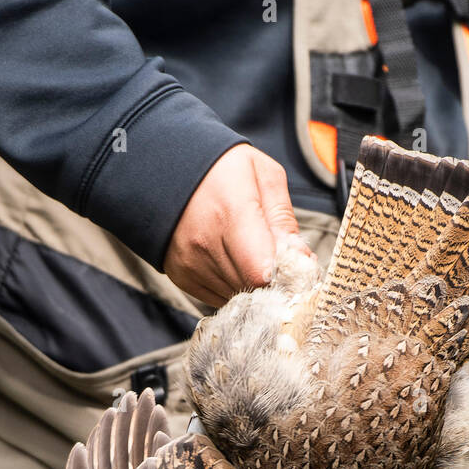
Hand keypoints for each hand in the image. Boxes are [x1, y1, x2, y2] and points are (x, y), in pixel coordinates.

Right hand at [163, 144, 309, 306]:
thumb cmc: (223, 171)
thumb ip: (284, 218)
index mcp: (231, 211)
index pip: (261, 272)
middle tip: (272, 256)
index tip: (290, 264)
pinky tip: (230, 261)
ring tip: (248, 254)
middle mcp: (206, 242)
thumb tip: (301, 259)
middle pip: (252, 288)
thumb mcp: (263, 175)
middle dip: (270, 279)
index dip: (282, 274)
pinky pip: (219, 298)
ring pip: (237, 297)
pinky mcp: (182, 276)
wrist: (168, 171)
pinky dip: (232, 286)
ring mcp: (191, 262)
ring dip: (251, 284)